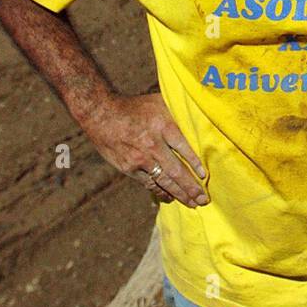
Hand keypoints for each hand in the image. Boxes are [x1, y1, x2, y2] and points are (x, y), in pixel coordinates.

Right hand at [81, 91, 209, 207]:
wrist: (101, 113)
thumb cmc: (134, 107)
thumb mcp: (159, 102)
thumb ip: (178, 111)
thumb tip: (200, 113)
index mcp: (163, 126)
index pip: (183, 148)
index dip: (195, 163)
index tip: (205, 176)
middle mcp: (152, 144)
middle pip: (176, 170)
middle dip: (191, 187)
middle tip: (204, 199)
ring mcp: (140, 158)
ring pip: (163, 180)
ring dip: (179, 194)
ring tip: (193, 204)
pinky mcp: (129, 168)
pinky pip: (148, 183)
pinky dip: (161, 192)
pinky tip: (171, 198)